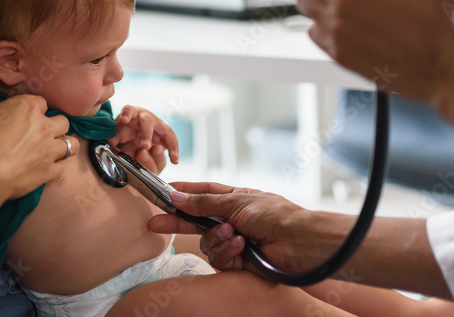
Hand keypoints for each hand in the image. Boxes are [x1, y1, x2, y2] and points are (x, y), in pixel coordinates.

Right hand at [0, 87, 70, 204]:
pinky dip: (55, 167)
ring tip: (50, 149)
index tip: (22, 117)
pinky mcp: (48, 172)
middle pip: (62, 121)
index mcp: (27, 107)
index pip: (40, 102)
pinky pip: (61, 167)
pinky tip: (44, 169)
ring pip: (71, 144)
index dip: (32, 109)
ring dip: (62, 145)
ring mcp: (49, 150)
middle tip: (39, 133)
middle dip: (53, 125)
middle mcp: (44, 126)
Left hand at [109, 105, 178, 172]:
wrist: (135, 127)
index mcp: (131, 113)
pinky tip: (175, 161)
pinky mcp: (164, 133)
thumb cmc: (125, 128)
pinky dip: (174, 150)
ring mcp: (157, 124)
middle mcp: (146, 117)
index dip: (127, 113)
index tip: (124, 120)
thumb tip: (110, 141)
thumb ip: (113, 136)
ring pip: (165, 130)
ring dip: (168, 142)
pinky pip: (171, 140)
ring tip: (171, 155)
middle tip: (144, 145)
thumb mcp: (117, 132)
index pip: (128, 109)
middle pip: (147, 121)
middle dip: (146, 133)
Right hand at [147, 181, 311, 275]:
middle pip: (196, 220)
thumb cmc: (274, 215)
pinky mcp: (237, 261)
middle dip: (176, 222)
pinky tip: (241, 246)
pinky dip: (228, 252)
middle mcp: (231, 220)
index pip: (202, 194)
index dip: (183, 193)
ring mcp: (233, 241)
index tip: (163, 192)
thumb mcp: (236, 202)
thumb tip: (177, 197)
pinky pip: (218, 258)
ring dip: (217, 239)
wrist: (298, 243)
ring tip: (235, 235)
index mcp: (234, 199)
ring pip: (206, 243)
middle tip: (155, 223)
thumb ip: (203, 203)